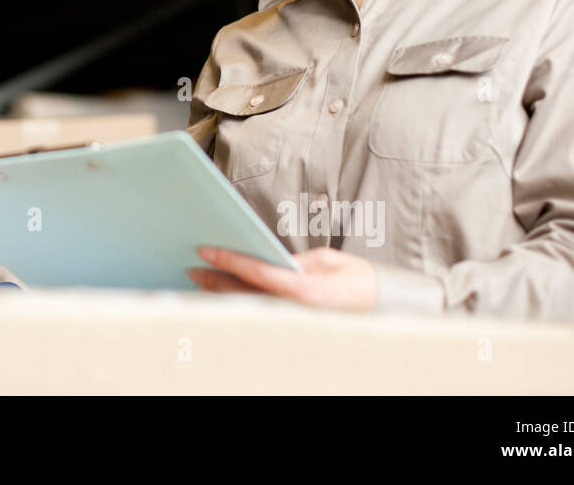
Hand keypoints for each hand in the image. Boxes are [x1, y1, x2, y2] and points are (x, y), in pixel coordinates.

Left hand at [188, 246, 377, 311]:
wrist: (382, 307)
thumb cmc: (357, 280)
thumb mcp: (327, 259)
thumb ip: (294, 260)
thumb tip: (267, 259)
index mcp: (304, 290)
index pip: (256, 272)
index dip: (228, 260)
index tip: (205, 250)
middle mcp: (295, 309)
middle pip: (245, 294)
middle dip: (215, 281)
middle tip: (192, 268)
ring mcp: (294, 319)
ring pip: (248, 306)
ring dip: (222, 295)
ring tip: (200, 281)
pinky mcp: (294, 323)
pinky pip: (260, 312)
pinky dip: (239, 302)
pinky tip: (223, 295)